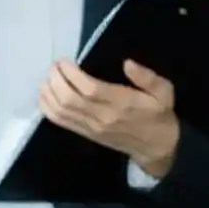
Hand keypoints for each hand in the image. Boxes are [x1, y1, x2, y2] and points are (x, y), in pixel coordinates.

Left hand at [38, 58, 180, 178]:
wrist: (155, 146)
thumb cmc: (158, 114)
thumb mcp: (163, 92)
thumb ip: (148, 77)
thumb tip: (128, 63)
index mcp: (120, 103)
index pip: (88, 89)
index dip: (71, 74)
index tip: (65, 61)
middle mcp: (102, 116)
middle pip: (68, 99)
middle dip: (56, 79)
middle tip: (55, 65)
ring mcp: (90, 127)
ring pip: (60, 110)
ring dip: (48, 91)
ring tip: (49, 76)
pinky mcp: (84, 133)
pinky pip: (59, 121)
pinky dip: (47, 106)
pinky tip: (45, 93)